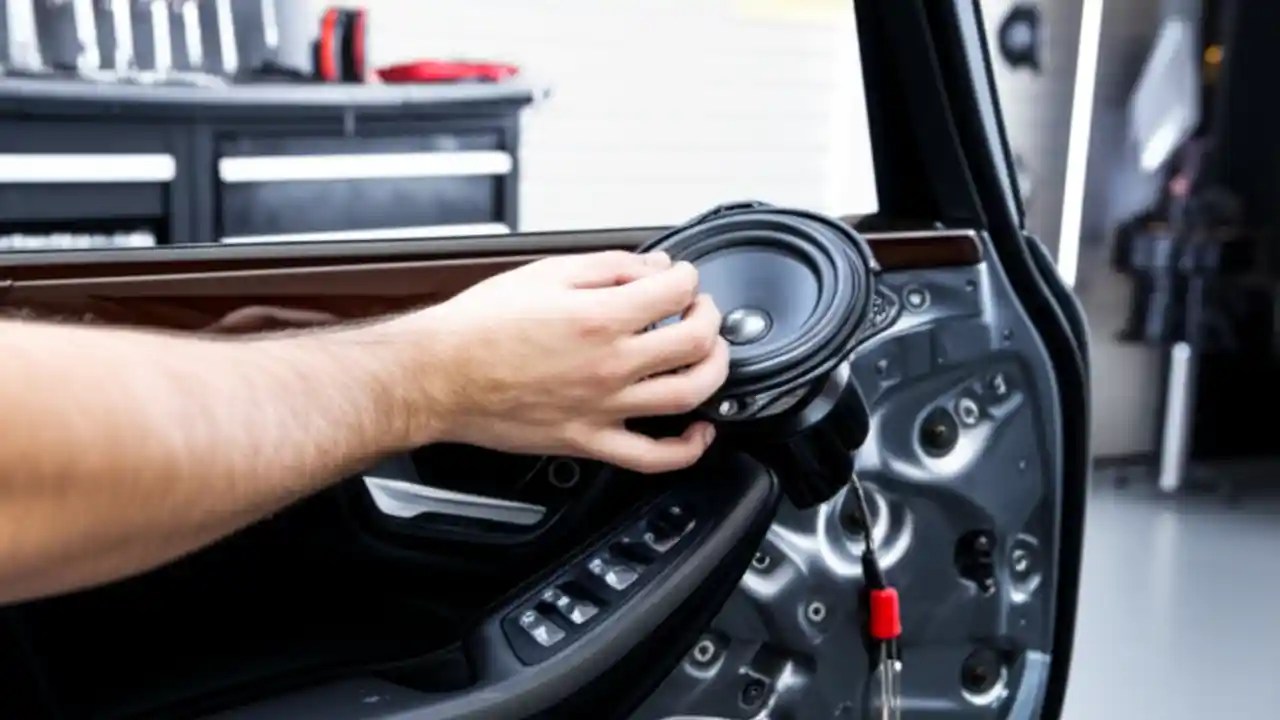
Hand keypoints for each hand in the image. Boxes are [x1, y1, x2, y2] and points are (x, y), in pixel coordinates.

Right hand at [394, 250, 728, 472]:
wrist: (438, 375)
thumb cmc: (479, 327)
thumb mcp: (545, 274)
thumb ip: (608, 267)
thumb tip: (652, 269)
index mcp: (600, 318)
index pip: (677, 292)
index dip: (688, 278)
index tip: (683, 278)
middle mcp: (610, 365)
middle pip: (695, 343)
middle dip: (709, 318)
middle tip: (701, 311)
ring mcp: (603, 408)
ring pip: (688, 395)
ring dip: (713, 371)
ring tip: (709, 356)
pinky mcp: (589, 441)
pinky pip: (652, 457)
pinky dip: (687, 449)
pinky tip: (699, 432)